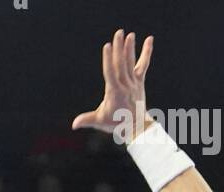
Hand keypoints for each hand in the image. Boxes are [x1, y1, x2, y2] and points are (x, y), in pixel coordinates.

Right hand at [72, 28, 153, 142]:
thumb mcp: (100, 121)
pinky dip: (147, 52)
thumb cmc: (115, 124)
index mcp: (114, 92)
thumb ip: (87, 120)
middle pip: (121, 64)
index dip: (108, 59)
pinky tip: (149, 39)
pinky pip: (144, 64)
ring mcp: (133, 82)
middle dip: (119, 48)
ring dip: (130, 48)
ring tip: (130, 35)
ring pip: (131, 63)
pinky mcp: (140, 81)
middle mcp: (125, 85)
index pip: (110, 73)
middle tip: (118, 33)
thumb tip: (73, 125)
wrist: (136, 127)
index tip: (107, 46)